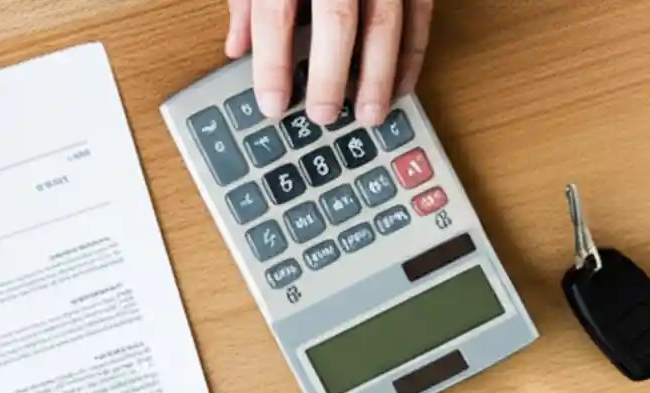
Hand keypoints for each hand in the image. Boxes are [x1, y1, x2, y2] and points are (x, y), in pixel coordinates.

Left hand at [225, 0, 434, 125]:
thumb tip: (237, 48)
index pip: (275, 12)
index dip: (272, 63)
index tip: (272, 105)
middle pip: (337, 18)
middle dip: (332, 74)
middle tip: (324, 116)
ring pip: (387, 19)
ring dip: (381, 73)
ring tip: (370, 114)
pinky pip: (420, 11)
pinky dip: (414, 50)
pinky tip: (402, 84)